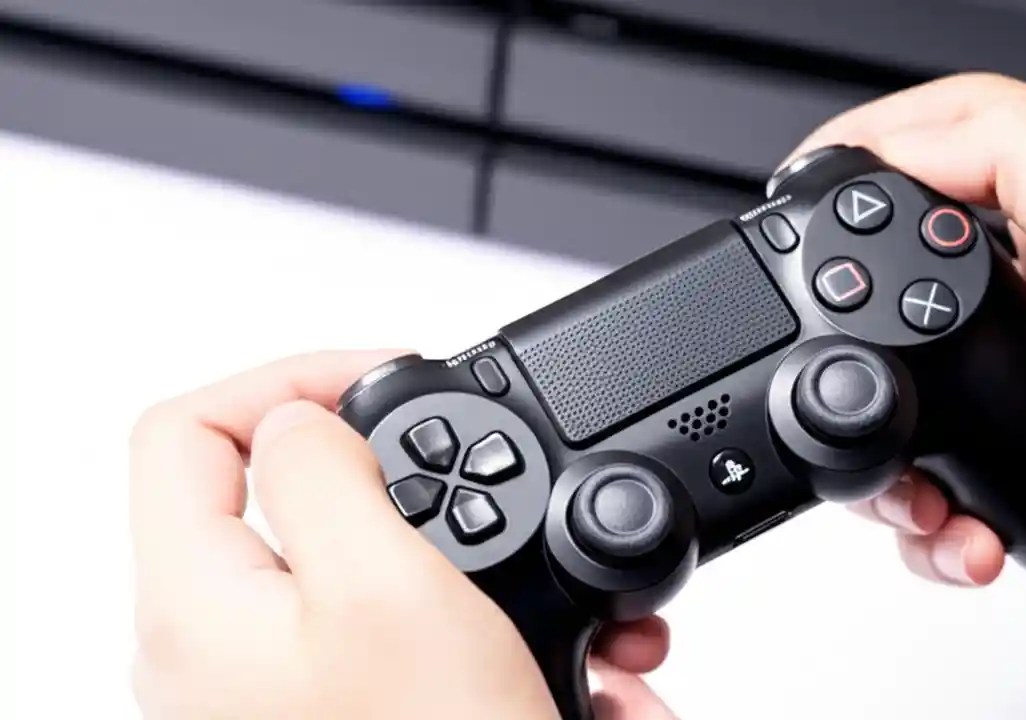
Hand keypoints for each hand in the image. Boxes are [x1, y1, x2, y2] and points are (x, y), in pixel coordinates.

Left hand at [128, 350, 675, 718]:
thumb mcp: (385, 589)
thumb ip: (321, 471)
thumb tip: (302, 416)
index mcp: (198, 608)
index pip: (189, 431)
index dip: (291, 379)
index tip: (387, 384)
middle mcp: (223, 653)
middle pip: (284, 496)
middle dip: (410, 477)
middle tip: (478, 478)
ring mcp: (283, 691)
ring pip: (366, 566)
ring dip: (473, 556)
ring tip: (554, 583)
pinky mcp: (345, 713)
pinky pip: (405, 632)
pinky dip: (484, 622)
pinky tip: (565, 656)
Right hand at [786, 73, 1025, 692]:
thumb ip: (1009, 151)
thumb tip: (905, 145)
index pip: (967, 119)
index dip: (879, 134)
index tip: (812, 175)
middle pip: (930, 231)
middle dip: (865, 287)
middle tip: (825, 309)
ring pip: (923, 355)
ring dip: (890, 423)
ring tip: (903, 466)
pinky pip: (947, 444)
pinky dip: (929, 489)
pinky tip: (956, 513)